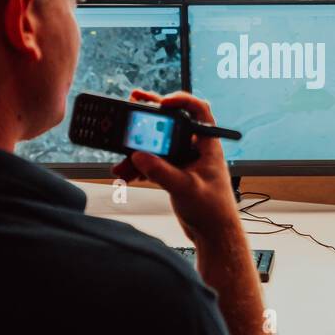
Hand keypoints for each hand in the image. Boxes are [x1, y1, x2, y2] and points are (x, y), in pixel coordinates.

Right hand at [110, 89, 240, 241]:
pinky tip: (126, 174)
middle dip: (149, 118)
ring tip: (121, 161)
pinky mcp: (174, 173)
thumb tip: (139, 155)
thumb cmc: (213, 211)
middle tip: (132, 104)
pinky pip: (153, 163)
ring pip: (157, 145)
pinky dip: (139, 168)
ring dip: (138, 151)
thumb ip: (162, 172)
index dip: (182, 100)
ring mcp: (184, 160)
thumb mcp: (186, 189)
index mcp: (207, 145)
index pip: (199, 111)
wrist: (213, 234)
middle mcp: (195, 148)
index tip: (162, 101)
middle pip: (171, 123)